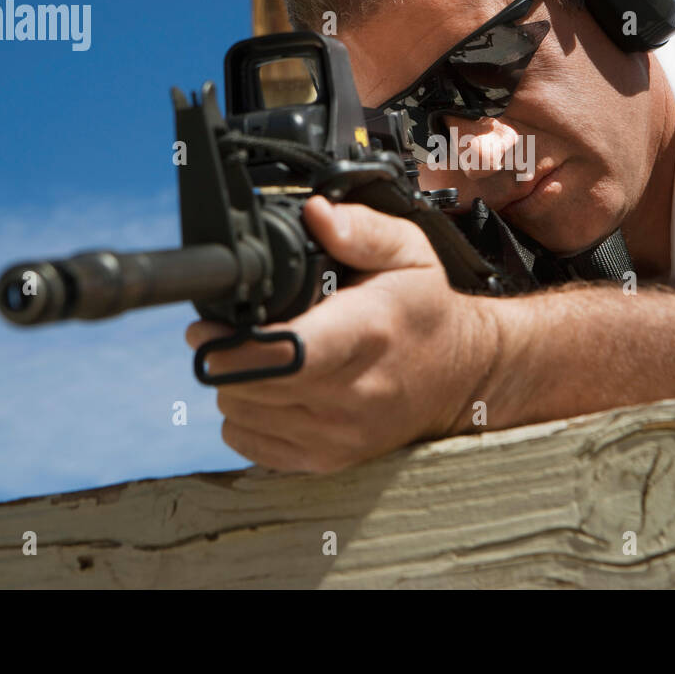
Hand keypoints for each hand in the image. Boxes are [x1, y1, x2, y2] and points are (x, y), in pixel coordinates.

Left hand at [185, 194, 496, 473]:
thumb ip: (361, 228)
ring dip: (234, 384)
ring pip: (241, 414)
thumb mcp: (408, 252)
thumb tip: (315, 214)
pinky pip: (252, 443)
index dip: (230, 344)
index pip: (280, 355)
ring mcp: (339, 434)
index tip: (211, 326)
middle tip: (227, 330)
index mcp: (366, 335)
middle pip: (245, 387)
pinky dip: (247, 415)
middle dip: (222, 356)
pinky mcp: (328, 459)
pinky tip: (269, 389)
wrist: (463, 376)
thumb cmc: (426, 311)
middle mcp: (353, 393)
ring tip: (257, 356)